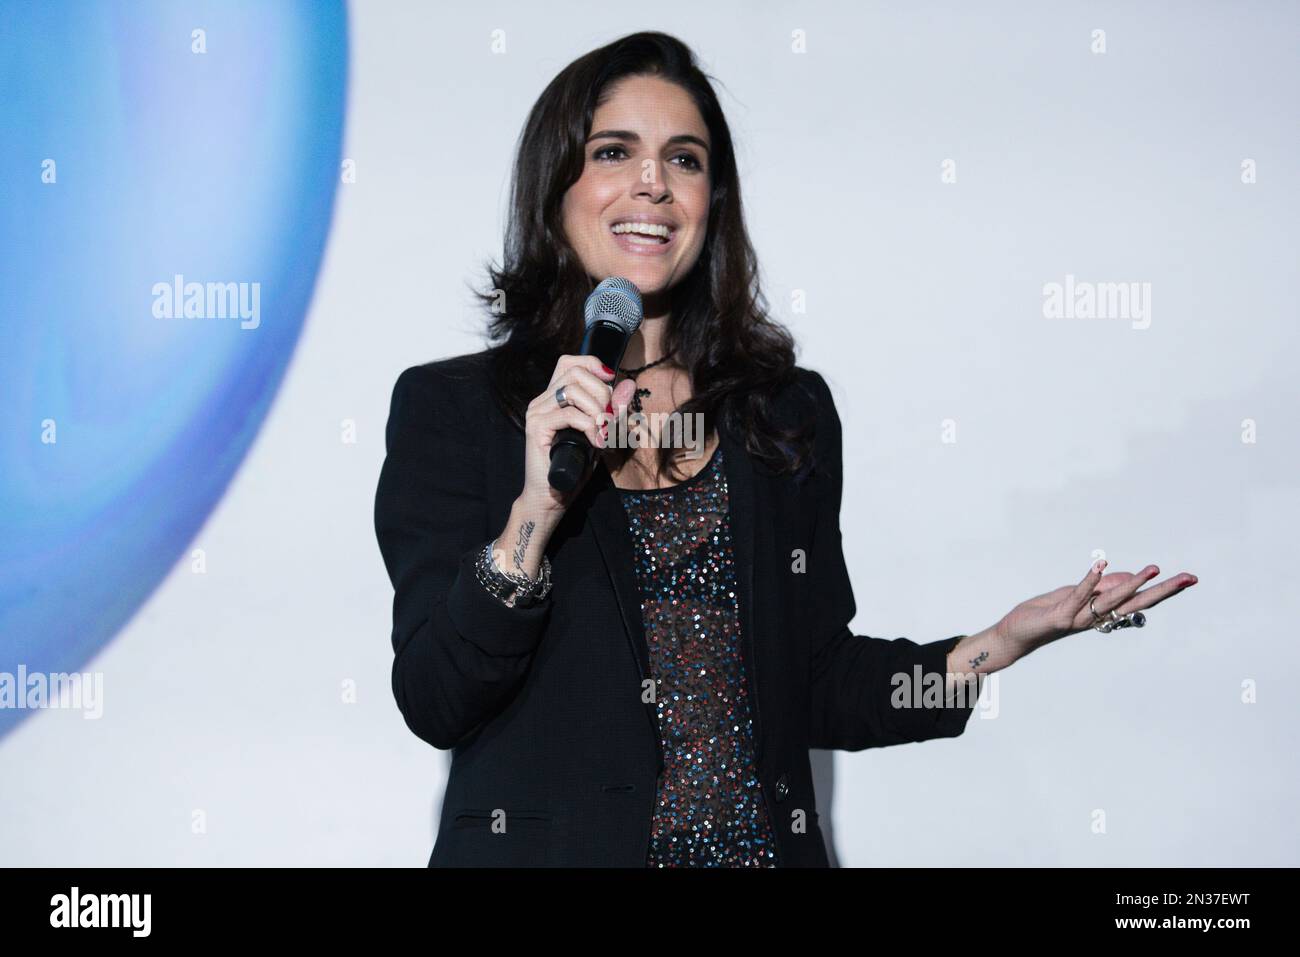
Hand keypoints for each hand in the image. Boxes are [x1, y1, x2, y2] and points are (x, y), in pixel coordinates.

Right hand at [518, 354, 635, 515]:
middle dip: (602, 392)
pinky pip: (570, 414)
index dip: (592, 364)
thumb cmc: (575, 466)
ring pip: (573, 390)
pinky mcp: (537, 427)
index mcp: (554, 398)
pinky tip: (596, 443)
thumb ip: (612, 410)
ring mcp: (537, 412)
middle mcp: (542, 400)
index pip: (569, 362)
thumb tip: (629, 384)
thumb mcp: (600, 433)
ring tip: (603, 433)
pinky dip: (589, 426)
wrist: (552, 496)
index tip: (610, 381)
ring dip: (597, 410)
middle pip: (575, 373)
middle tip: (609, 420)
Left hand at [995, 559, 1198, 655]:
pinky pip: (1077, 597)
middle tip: (1189, 578)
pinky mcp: (1059, 616)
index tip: (1190, 579)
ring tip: (1153, 569)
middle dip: (1163, 591)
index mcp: (1102, 613)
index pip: (1138, 601)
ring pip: (1111, 601)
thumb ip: (1099, 588)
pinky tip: (1100, 566)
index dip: (1163, 590)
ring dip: (1132, 584)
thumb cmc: (1044, 614)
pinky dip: (1089, 582)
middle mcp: (1096, 618)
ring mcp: (1079, 619)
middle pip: (1135, 603)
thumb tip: (1128, 577)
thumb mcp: (1074, 596)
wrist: (1014, 635)